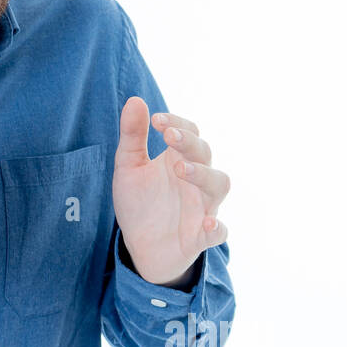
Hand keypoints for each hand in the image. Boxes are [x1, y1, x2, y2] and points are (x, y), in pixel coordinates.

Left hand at [112, 96, 229, 286]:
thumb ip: (132, 136)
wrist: (140, 247)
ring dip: (203, 174)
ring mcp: (201, 207)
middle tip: (169, 138)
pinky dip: (217, 228)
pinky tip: (209, 223)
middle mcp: (195, 180)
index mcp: (178, 159)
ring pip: (218, 185)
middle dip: (190, 143)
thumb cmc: (140, 203)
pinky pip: (218, 232)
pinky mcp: (200, 237)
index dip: (177, 123)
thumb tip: (135, 100)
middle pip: (205, 153)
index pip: (189, 133)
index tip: (156, 120)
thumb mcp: (128, 168)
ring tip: (181, 169)